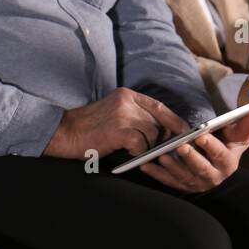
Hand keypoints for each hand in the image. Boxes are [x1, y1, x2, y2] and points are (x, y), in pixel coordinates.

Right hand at [43, 87, 176, 158]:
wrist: (63, 133)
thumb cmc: (89, 128)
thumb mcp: (113, 114)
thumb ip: (135, 117)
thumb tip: (162, 131)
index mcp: (126, 95)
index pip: (159, 107)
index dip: (174, 120)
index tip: (185, 132)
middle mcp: (126, 101)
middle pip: (159, 122)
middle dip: (164, 138)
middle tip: (165, 151)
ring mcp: (122, 115)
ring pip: (152, 135)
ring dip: (148, 148)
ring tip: (136, 153)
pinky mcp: (118, 130)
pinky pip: (141, 145)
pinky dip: (138, 153)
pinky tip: (127, 154)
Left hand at [138, 111, 248, 193]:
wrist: (216, 157)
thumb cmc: (227, 141)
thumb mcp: (237, 134)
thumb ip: (244, 125)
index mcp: (228, 164)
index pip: (220, 155)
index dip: (211, 146)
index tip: (201, 135)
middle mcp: (214, 177)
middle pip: (202, 169)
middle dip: (191, 158)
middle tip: (181, 145)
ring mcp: (196, 183)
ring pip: (183, 177)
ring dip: (172, 167)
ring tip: (161, 155)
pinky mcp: (182, 185)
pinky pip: (168, 181)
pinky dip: (156, 174)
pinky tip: (146, 165)